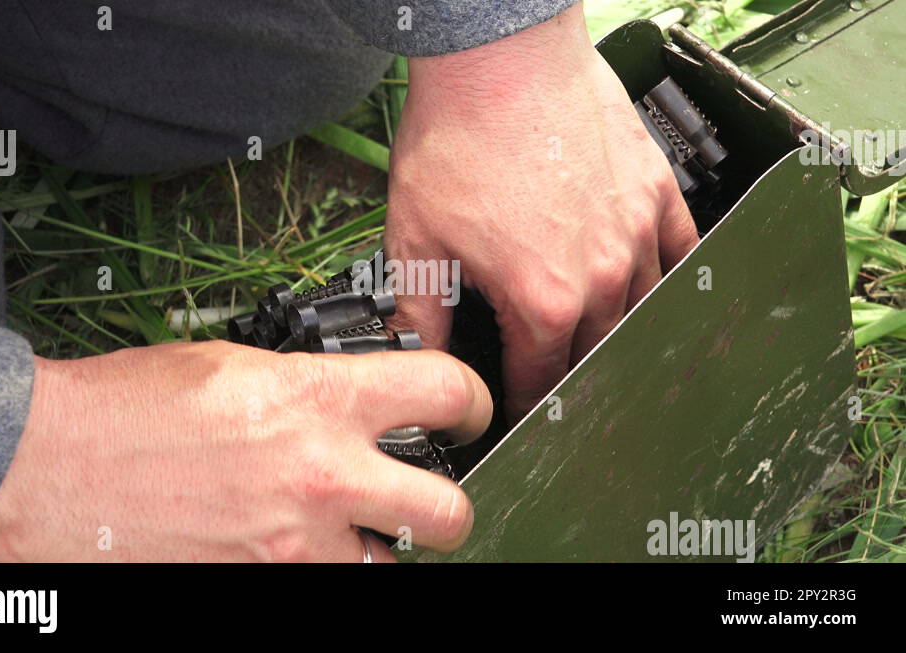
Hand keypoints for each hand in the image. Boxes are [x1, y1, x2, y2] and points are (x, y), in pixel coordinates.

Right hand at [0, 341, 491, 561]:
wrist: (54, 462)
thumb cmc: (130, 405)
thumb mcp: (236, 364)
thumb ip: (309, 384)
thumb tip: (350, 394)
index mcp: (318, 400)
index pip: (445, 391)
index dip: (471, 400)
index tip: (467, 410)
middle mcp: (320, 475)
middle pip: (448, 511)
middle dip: (448, 505)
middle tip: (429, 491)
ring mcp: (293, 543)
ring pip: (386, 565)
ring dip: (376, 545)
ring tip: (346, 524)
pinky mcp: (261, 582)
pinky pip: (324, 583)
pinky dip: (321, 567)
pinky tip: (294, 544)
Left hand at [385, 4, 696, 418]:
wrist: (497, 59)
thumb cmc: (459, 136)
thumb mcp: (417, 239)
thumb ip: (421, 312)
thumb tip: (416, 353)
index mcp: (542, 298)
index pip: (542, 380)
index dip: (529, 406)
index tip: (525, 415)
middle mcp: (600, 275)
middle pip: (595, 355)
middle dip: (574, 379)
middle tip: (561, 388)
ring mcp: (637, 232)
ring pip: (642, 313)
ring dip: (620, 338)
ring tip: (604, 352)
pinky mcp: (655, 191)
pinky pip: (681, 252)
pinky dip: (669, 280)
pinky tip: (658, 293)